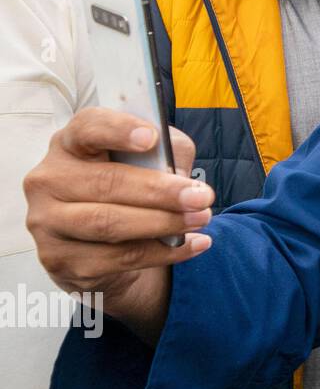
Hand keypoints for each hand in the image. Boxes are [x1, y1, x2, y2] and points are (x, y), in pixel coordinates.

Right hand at [23, 108, 214, 342]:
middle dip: (161, 191)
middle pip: (106, 183)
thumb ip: (165, 154)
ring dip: (164, 223)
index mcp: (69, 144)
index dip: (118, 130)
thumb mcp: (148, 161)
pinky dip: (163, 252)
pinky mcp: (60, 259)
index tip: (152, 138)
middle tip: (202, 197)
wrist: (99, 245)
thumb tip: (178, 173)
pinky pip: (118, 258)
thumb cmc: (126, 189)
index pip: (87, 128)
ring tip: (202, 218)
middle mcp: (48, 180)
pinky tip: (193, 244)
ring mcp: (47, 222)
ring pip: (109, 223)